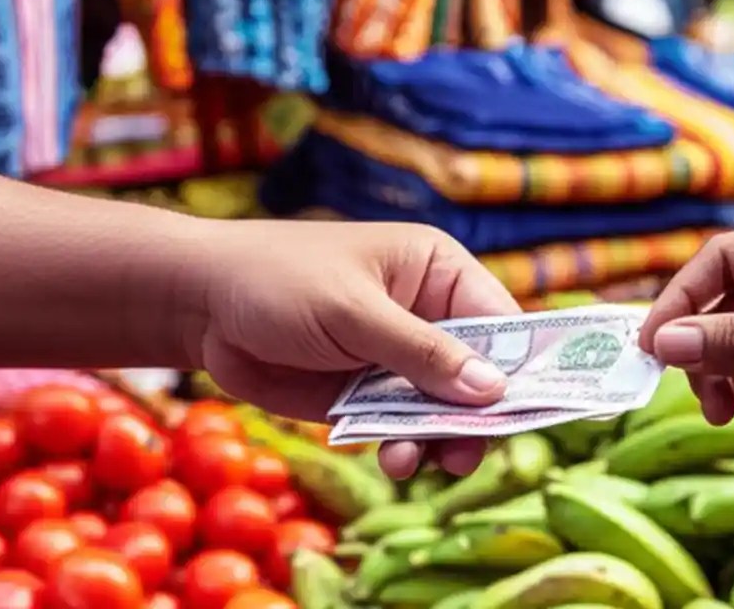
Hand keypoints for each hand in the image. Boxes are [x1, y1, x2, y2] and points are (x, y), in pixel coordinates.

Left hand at [178, 220, 518, 479]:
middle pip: (480, 374)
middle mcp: (428, 315)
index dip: (523, 366)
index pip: (501, 321)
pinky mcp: (366, 394)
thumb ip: (422, 352)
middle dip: (477, 414)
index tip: (536, 410)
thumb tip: (495, 391)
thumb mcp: (354, 312)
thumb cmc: (278, 281)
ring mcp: (398, 358)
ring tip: (420, 460)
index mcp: (438, 272)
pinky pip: (403, 427)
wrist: (197, 307)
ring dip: (438, 438)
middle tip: (468, 452)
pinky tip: (391, 459)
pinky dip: (404, 447)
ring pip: (444, 408)